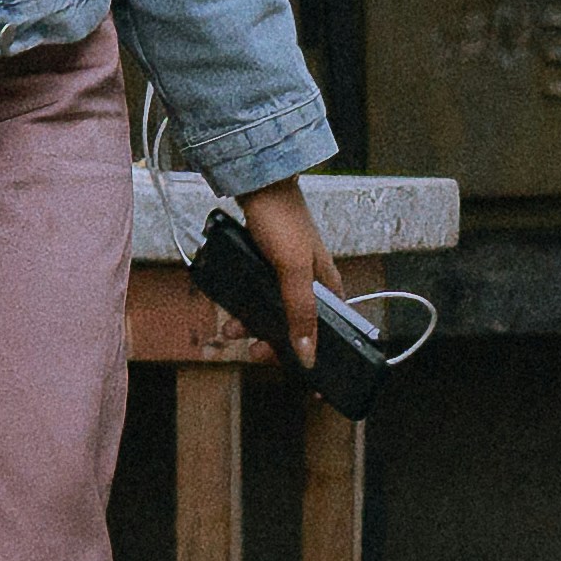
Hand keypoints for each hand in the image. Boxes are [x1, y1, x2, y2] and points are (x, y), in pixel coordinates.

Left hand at [238, 179, 337, 347]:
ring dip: (252, 326)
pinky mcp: (266, 268)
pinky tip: (229, 312)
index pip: (330, 331)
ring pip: (272, 314)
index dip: (317, 354)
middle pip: (297, 327)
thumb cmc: (281, 220)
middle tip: (254, 351)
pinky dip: (244, 308)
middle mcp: (311, 284)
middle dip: (274, 342)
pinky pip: (256, 298)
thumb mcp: (292, 271)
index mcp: (328, 286)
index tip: (305, 377)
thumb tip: (308, 355)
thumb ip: (300, 312)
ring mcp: (287, 276)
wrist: (256, 183)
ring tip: (231, 330)